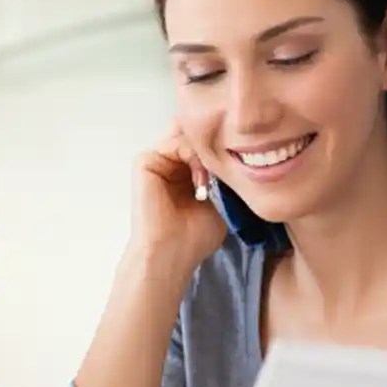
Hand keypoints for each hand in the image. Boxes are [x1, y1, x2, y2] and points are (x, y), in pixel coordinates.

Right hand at [129, 123, 225, 270]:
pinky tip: (200, 182)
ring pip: (188, 135)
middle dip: (215, 144)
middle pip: (195, 133)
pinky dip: (193, 157)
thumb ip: (222, 174)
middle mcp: (168, 162)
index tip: (242, 161)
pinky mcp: (144, 161)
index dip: (224, 144)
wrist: (172, 254)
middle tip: (228, 167)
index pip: (205, 141)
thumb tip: (236, 148)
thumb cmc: (194, 236)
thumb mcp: (219, 199)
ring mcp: (156, 159)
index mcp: (184, 170)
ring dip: (206, 153)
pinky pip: (174, 143)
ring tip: (211, 182)